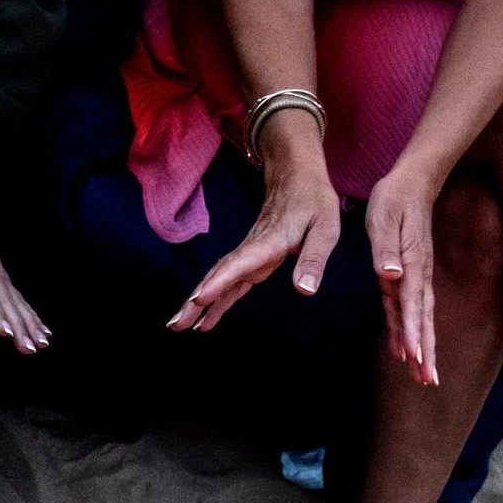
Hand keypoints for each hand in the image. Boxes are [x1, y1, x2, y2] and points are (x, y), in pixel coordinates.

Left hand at [0, 184, 48, 351]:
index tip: (7, 332)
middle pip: (6, 302)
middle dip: (20, 327)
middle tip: (31, 348)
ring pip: (16, 302)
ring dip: (30, 324)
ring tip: (42, 344)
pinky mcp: (1, 276)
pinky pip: (19, 298)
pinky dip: (31, 314)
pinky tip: (42, 331)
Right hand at [167, 127, 340, 331]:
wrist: (296, 176)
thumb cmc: (313, 201)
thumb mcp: (325, 229)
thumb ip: (314, 259)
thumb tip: (304, 291)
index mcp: (269, 242)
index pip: (239, 264)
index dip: (219, 282)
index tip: (199, 299)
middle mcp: (252, 249)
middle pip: (219, 276)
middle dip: (196, 300)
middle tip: (176, 324)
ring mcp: (248, 253)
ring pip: (218, 279)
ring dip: (197, 303)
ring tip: (178, 325)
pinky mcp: (249, 258)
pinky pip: (228, 280)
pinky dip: (214, 299)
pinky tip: (204, 318)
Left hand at [366, 165, 442, 382]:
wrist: (413, 182)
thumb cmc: (395, 198)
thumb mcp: (383, 217)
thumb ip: (386, 248)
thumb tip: (391, 274)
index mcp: (412, 263)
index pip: (412, 303)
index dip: (414, 331)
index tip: (415, 355)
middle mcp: (419, 275)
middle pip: (424, 319)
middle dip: (426, 351)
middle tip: (428, 380)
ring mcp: (417, 277)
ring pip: (421, 319)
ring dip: (423, 347)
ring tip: (423, 376)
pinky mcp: (410, 275)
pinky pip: (411, 310)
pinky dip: (409, 331)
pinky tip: (404, 350)